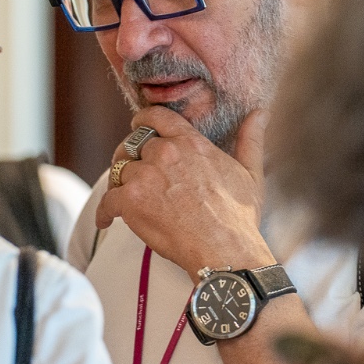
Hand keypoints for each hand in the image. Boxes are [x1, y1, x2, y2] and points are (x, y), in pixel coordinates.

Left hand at [95, 105, 273, 277]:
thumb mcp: (250, 172)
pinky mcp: (130, 201)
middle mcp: (164, 153)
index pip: (156, 117)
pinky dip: (104, 211)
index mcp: (190, 142)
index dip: (143, 120)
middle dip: (129, 156)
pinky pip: (106, 200)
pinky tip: (107, 219)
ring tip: (122, 196)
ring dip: (118, 183)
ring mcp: (145, 176)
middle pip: (132, 144)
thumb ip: (251, 139)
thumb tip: (259, 113)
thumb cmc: (238, 217)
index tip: (138, 127)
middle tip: (132, 172)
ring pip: (118, 171)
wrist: (224, 249)